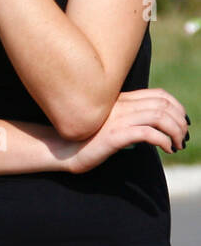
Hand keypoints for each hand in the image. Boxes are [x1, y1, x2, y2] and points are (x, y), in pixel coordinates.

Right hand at [59, 88, 189, 174]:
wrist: (62, 150)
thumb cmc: (85, 139)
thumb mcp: (108, 122)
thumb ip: (126, 117)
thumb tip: (152, 126)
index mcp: (119, 99)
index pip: (159, 95)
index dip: (177, 107)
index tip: (181, 122)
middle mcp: (120, 105)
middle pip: (164, 105)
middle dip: (180, 122)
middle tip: (182, 137)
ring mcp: (117, 119)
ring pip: (160, 117)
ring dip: (176, 131)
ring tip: (177, 145)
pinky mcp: (115, 136)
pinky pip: (148, 133)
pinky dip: (164, 140)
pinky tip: (166, 149)